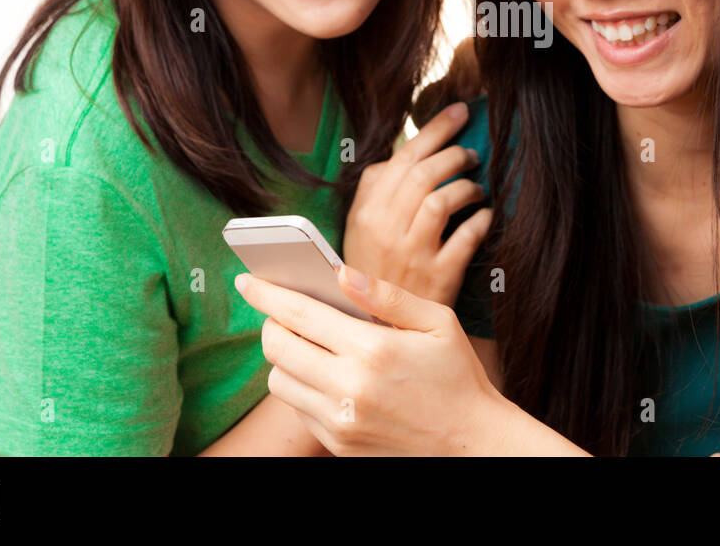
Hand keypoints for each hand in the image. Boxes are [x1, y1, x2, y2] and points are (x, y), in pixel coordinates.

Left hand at [236, 266, 506, 455]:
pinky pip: (298, 409)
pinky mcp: (338, 446)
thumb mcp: (438, 323)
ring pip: (279, 381)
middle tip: (283, 313)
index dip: (268, 293)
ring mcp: (341, 422)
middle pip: (278, 347)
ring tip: (309, 345)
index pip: (300, 314)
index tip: (247, 280)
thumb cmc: (458, 377)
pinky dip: (302, 388)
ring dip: (285, 358)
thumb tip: (341, 272)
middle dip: (272, 323)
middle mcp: (349, 388)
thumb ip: (387, 295)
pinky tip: (326, 376)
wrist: (472, 446)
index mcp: (373, 350)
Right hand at [342, 101, 491, 305]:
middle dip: (454, 153)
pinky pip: (465, 238)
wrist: (378, 328)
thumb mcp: (361, 227)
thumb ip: (378, 188)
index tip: (459, 112)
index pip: (403, 156)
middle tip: (471, 153)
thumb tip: (407, 150)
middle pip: (424, 174)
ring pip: (442, 200)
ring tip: (477, 186)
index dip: (435, 129)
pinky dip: (480, 221)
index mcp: (366, 211)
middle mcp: (385, 229)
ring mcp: (411, 254)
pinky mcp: (437, 278)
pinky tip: (486, 216)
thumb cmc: (374, 271)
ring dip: (466, 186)